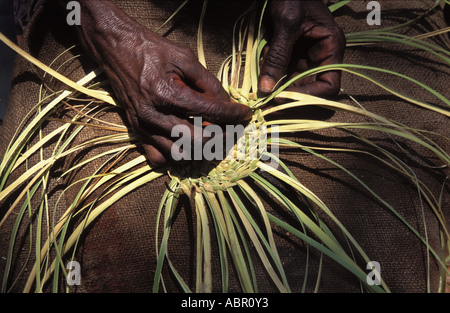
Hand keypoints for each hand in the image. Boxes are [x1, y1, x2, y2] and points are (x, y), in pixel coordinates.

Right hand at [67, 1, 251, 165]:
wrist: (117, 50)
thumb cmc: (152, 50)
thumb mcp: (185, 57)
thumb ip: (208, 82)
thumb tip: (227, 103)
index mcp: (168, 93)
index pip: (211, 113)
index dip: (233, 115)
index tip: (245, 114)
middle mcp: (155, 115)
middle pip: (199, 141)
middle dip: (222, 137)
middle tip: (231, 129)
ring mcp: (144, 127)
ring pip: (180, 154)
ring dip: (200, 149)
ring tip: (210, 135)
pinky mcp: (137, 132)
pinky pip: (158, 158)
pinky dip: (175, 155)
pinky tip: (184, 142)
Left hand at [258, 0, 345, 98]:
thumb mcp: (287, 24)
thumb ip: (278, 56)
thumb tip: (267, 88)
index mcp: (330, 47)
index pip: (329, 85)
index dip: (309, 96)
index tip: (284, 98)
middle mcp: (319, 56)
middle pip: (309, 89)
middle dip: (289, 96)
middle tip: (267, 104)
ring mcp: (302, 57)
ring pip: (292, 84)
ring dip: (276, 90)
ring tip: (259, 94)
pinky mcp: (287, 56)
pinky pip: (280, 74)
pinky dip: (269, 79)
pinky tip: (258, 80)